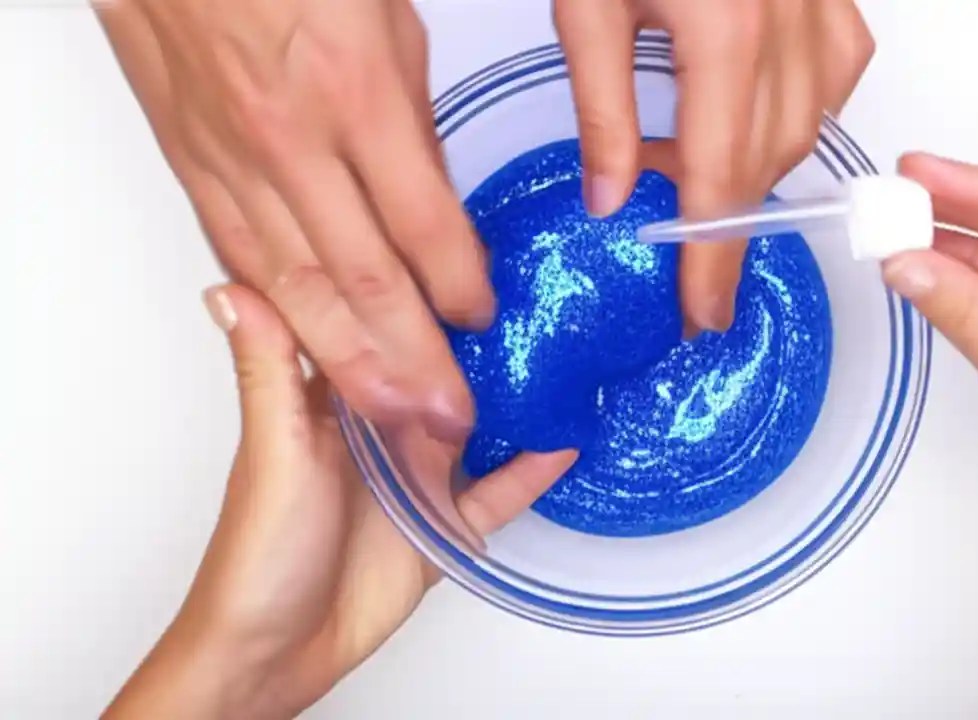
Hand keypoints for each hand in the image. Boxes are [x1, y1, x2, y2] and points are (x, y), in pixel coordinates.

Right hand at [97, 0, 489, 442]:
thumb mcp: (390, 27)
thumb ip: (414, 126)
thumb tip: (437, 209)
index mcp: (355, 95)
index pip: (422, 226)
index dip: (457, 289)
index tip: (481, 326)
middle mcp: (290, 142)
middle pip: (361, 282)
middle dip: (411, 363)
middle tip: (447, 422)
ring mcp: (234, 162)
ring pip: (296, 291)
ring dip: (346, 366)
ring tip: (388, 420)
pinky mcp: (193, 170)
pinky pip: (242, 262)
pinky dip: (280, 321)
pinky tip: (309, 360)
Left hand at [106, 286, 576, 719]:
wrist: (276, 650)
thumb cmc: (259, 552)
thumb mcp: (272, 450)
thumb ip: (268, 370)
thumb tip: (232, 285)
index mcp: (330, 403)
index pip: (370, 333)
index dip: (401, 292)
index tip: (443, 245)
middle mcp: (377, 431)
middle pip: (435, 374)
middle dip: (473, 339)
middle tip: (525, 290)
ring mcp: (414, 475)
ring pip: (475, 424)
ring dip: (511, 396)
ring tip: (560, 354)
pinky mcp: (442, 523)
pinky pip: (498, 491)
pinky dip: (531, 470)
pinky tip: (565, 441)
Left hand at [553, 0, 873, 331]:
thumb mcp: (589, 6)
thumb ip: (601, 105)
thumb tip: (608, 200)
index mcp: (726, 29)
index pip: (722, 178)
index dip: (711, 258)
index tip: (701, 312)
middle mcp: (789, 26)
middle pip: (765, 163)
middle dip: (724, 224)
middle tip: (683, 261)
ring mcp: (822, 13)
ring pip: (803, 132)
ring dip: (750, 168)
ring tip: (687, 170)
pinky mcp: (834, 2)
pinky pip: (829, 87)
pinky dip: (789, 119)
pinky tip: (746, 118)